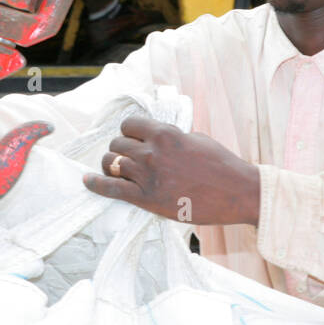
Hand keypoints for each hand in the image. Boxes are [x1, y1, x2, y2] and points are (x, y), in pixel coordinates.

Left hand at [83, 116, 260, 225]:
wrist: (236, 193)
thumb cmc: (221, 164)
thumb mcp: (195, 138)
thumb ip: (170, 137)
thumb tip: (154, 139)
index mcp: (165, 134)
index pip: (129, 125)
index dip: (128, 131)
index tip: (132, 138)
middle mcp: (152, 152)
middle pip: (117, 144)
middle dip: (120, 149)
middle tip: (127, 157)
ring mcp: (147, 176)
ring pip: (110, 163)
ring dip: (110, 165)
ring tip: (113, 169)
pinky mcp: (146, 199)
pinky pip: (110, 188)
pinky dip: (95, 184)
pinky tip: (86, 181)